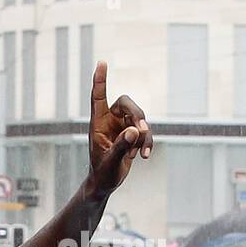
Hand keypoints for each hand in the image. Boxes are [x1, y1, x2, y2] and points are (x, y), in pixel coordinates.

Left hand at [87, 62, 153, 195]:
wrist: (106, 183)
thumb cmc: (102, 173)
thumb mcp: (109, 162)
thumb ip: (120, 147)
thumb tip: (134, 131)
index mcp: (97, 123)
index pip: (98, 97)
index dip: (100, 81)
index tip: (101, 62)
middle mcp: (110, 121)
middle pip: (127, 103)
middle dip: (137, 115)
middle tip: (141, 131)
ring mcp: (122, 127)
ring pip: (140, 119)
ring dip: (143, 135)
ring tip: (137, 154)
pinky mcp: (133, 135)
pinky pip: (146, 131)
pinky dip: (147, 142)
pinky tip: (144, 156)